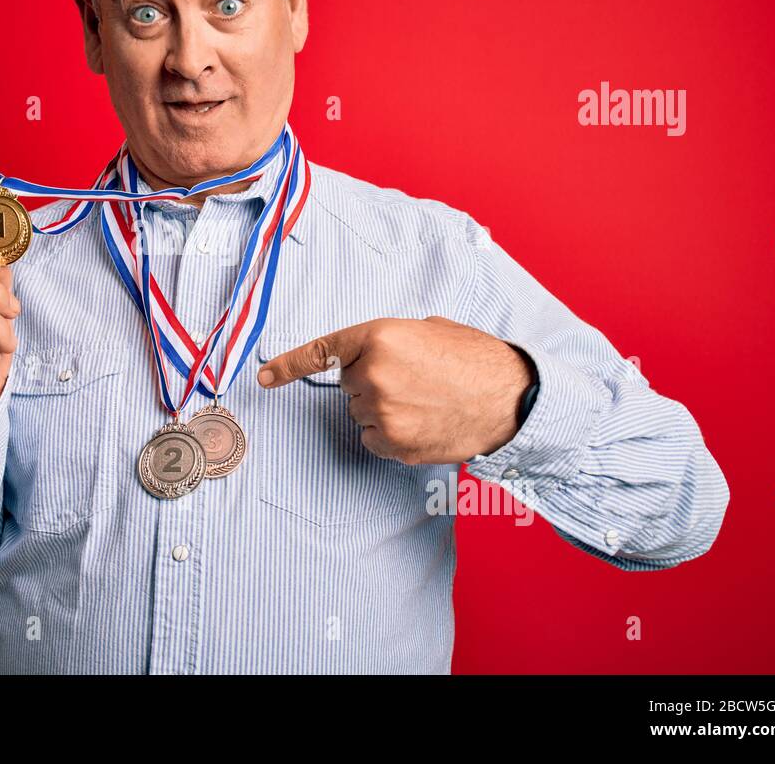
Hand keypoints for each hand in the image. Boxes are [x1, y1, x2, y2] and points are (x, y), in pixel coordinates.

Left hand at [256, 316, 534, 463]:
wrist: (512, 397)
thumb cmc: (474, 358)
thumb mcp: (427, 331)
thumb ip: (388, 342)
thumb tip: (368, 357)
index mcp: (379, 337)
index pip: (322, 352)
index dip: (288, 365)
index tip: (262, 378)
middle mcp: (373, 374)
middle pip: (348, 385)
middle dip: (372, 381)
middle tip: (415, 378)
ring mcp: (382, 412)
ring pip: (361, 413)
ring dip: (383, 408)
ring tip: (426, 400)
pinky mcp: (394, 443)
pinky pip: (374, 438)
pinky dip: (392, 434)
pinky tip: (423, 422)